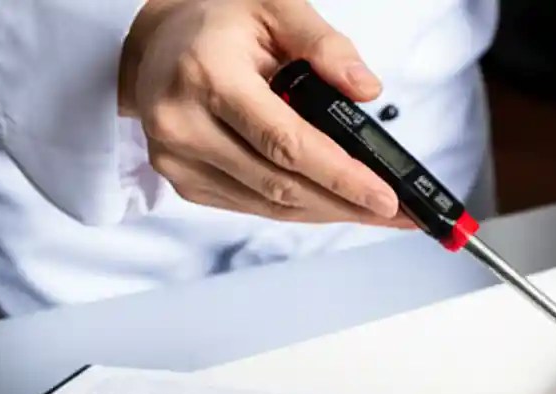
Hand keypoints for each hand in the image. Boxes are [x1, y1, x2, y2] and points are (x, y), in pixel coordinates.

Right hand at [119, 0, 413, 226]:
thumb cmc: (223, 23)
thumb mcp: (276, 8)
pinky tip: (332, 201)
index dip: (340, 176)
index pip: (286, 142)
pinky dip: (298, 207)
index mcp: (208, 74)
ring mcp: (178, 159)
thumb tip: (367, 90)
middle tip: (397, 211)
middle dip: (346, 202)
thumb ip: (325, 44)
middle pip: (280, 184)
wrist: (158, 41)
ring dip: (328, 211)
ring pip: (269, 204)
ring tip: (373, 210)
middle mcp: (183, 122)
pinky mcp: (182, 182)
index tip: (386, 197)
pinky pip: (253, 206)